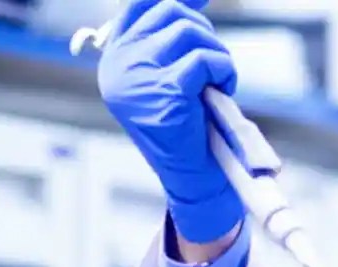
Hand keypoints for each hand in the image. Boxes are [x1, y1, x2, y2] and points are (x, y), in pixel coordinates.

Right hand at [98, 0, 243, 242]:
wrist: (191, 177)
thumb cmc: (186, 128)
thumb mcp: (169, 78)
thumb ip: (171, 42)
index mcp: (114, 57)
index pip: (141, 5)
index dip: (179, 2)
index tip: (201, 2)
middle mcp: (118, 63)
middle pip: (170, 11)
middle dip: (203, 32)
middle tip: (216, 66)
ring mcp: (137, 75)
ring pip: (190, 32)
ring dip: (217, 55)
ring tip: (219, 84)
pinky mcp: (164, 89)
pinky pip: (204, 60)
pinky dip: (223, 71)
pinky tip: (222, 93)